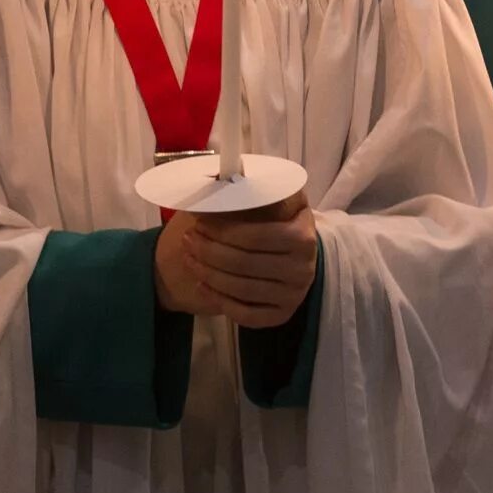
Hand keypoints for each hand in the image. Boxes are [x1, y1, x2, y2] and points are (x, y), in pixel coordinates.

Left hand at [155, 194, 320, 328]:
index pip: (255, 236)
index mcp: (302, 235)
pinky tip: (202, 284)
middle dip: (208, 250)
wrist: (291, 251)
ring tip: (189, 257)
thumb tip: (219, 177)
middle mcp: (304, 268)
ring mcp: (295, 295)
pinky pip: (247, 316)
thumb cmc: (273, 219)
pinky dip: (219, 301)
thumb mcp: (270, 197)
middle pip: (243, 263)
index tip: (199, 221)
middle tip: (189, 239)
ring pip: (240, 290)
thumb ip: (250, 188)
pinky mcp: (283, 315)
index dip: (222, 230)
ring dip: (207, 273)